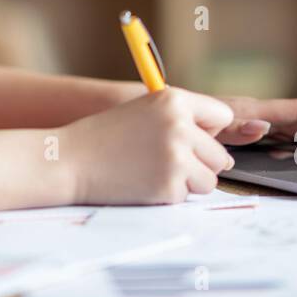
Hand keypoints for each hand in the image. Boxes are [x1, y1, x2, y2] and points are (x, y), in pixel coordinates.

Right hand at [59, 87, 235, 204]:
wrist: (70, 160)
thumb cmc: (106, 136)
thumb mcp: (145, 111)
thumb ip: (184, 122)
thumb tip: (226, 156)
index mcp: (174, 100)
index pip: (221, 116)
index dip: (207, 131)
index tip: (189, 138)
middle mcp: (180, 126)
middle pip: (220, 155)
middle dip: (199, 163)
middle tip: (163, 161)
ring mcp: (177, 158)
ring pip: (210, 180)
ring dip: (188, 182)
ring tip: (154, 171)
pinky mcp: (170, 186)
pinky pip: (187, 197)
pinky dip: (169, 195)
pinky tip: (144, 183)